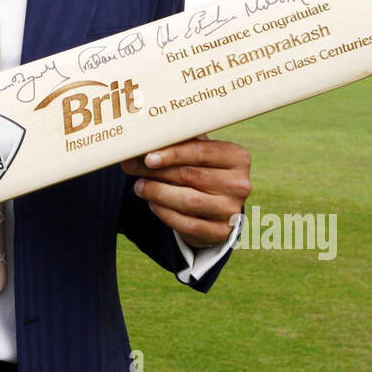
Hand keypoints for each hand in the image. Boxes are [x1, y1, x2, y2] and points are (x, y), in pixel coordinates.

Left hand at [121, 134, 250, 247]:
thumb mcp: (198, 153)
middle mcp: (240, 184)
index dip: (172, 153)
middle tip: (131, 167)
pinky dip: (165, 213)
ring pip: (187, 200)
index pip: (201, 152)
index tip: (147, 157)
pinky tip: (152, 204)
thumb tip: (145, 139)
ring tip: (139, 186)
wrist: (216, 206)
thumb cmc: (201, 170)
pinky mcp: (221, 232)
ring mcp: (232, 210)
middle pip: (190, 175)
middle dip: (156, 172)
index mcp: (237, 157)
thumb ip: (180, 143)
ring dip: (157, 192)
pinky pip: (187, 224)